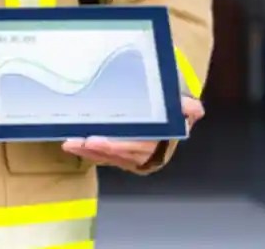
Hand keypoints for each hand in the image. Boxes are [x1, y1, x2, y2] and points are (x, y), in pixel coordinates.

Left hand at [61, 96, 205, 170]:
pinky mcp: (122, 155)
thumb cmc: (174, 111)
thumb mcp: (183, 107)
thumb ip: (188, 107)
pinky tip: (73, 145)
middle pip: (118, 154)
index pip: (136, 148)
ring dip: (88, 152)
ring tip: (70, 143)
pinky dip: (88, 152)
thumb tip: (194, 110)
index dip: (116, 146)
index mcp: (160, 144)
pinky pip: (104, 156)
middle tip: (77, 141)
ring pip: (109, 157)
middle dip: (96, 150)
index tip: (96, 141)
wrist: (171, 118)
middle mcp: (145, 154)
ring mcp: (133, 157)